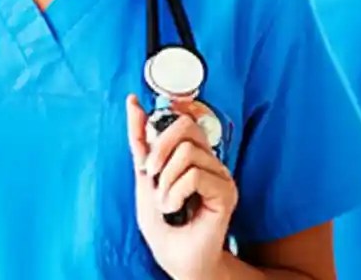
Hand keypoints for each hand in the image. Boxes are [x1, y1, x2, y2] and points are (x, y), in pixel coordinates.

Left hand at [126, 94, 236, 279]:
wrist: (175, 256)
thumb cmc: (162, 222)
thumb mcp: (143, 176)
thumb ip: (141, 143)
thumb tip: (134, 104)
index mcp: (191, 155)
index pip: (181, 121)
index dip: (160, 124)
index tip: (139, 133)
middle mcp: (209, 161)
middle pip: (186, 126)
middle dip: (159, 149)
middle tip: (150, 174)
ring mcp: (220, 175)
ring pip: (187, 153)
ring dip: (165, 180)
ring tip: (165, 201)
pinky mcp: (226, 192)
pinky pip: (195, 175)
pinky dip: (176, 192)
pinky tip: (175, 207)